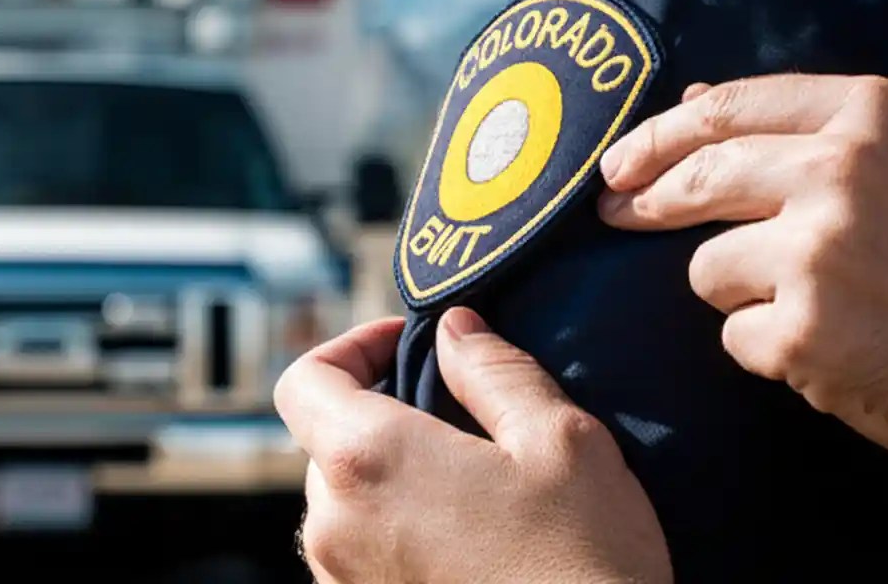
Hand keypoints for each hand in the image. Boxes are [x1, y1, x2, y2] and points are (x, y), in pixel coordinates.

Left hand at [273, 309, 671, 583]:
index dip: (351, 346)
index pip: (303, 380)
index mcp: (368, 462)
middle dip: (384, 414)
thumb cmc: (584, 561)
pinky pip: (364, 555)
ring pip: (348, 503)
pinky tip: (471, 540)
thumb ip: (494, 369)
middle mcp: (336, 527)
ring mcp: (342, 583)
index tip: (409, 344)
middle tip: (460, 413)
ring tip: (474, 485)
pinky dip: (400, 531)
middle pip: (328, 442)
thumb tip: (454, 328)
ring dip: (395, 478)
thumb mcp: (559, 440)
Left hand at [597, 74, 887, 494]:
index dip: (655, 136)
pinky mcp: (801, 332)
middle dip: (644, 198)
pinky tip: (829, 352)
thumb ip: (800, 130)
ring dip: (737, 292)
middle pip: (698, 176)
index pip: (726, 109)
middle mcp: (843, 170)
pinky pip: (733, 336)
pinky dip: (765, 350)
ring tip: (814, 307)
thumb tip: (689, 99)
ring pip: (705, 266)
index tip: (617, 161)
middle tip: (616, 212)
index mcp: (872, 114)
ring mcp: (819, 252)